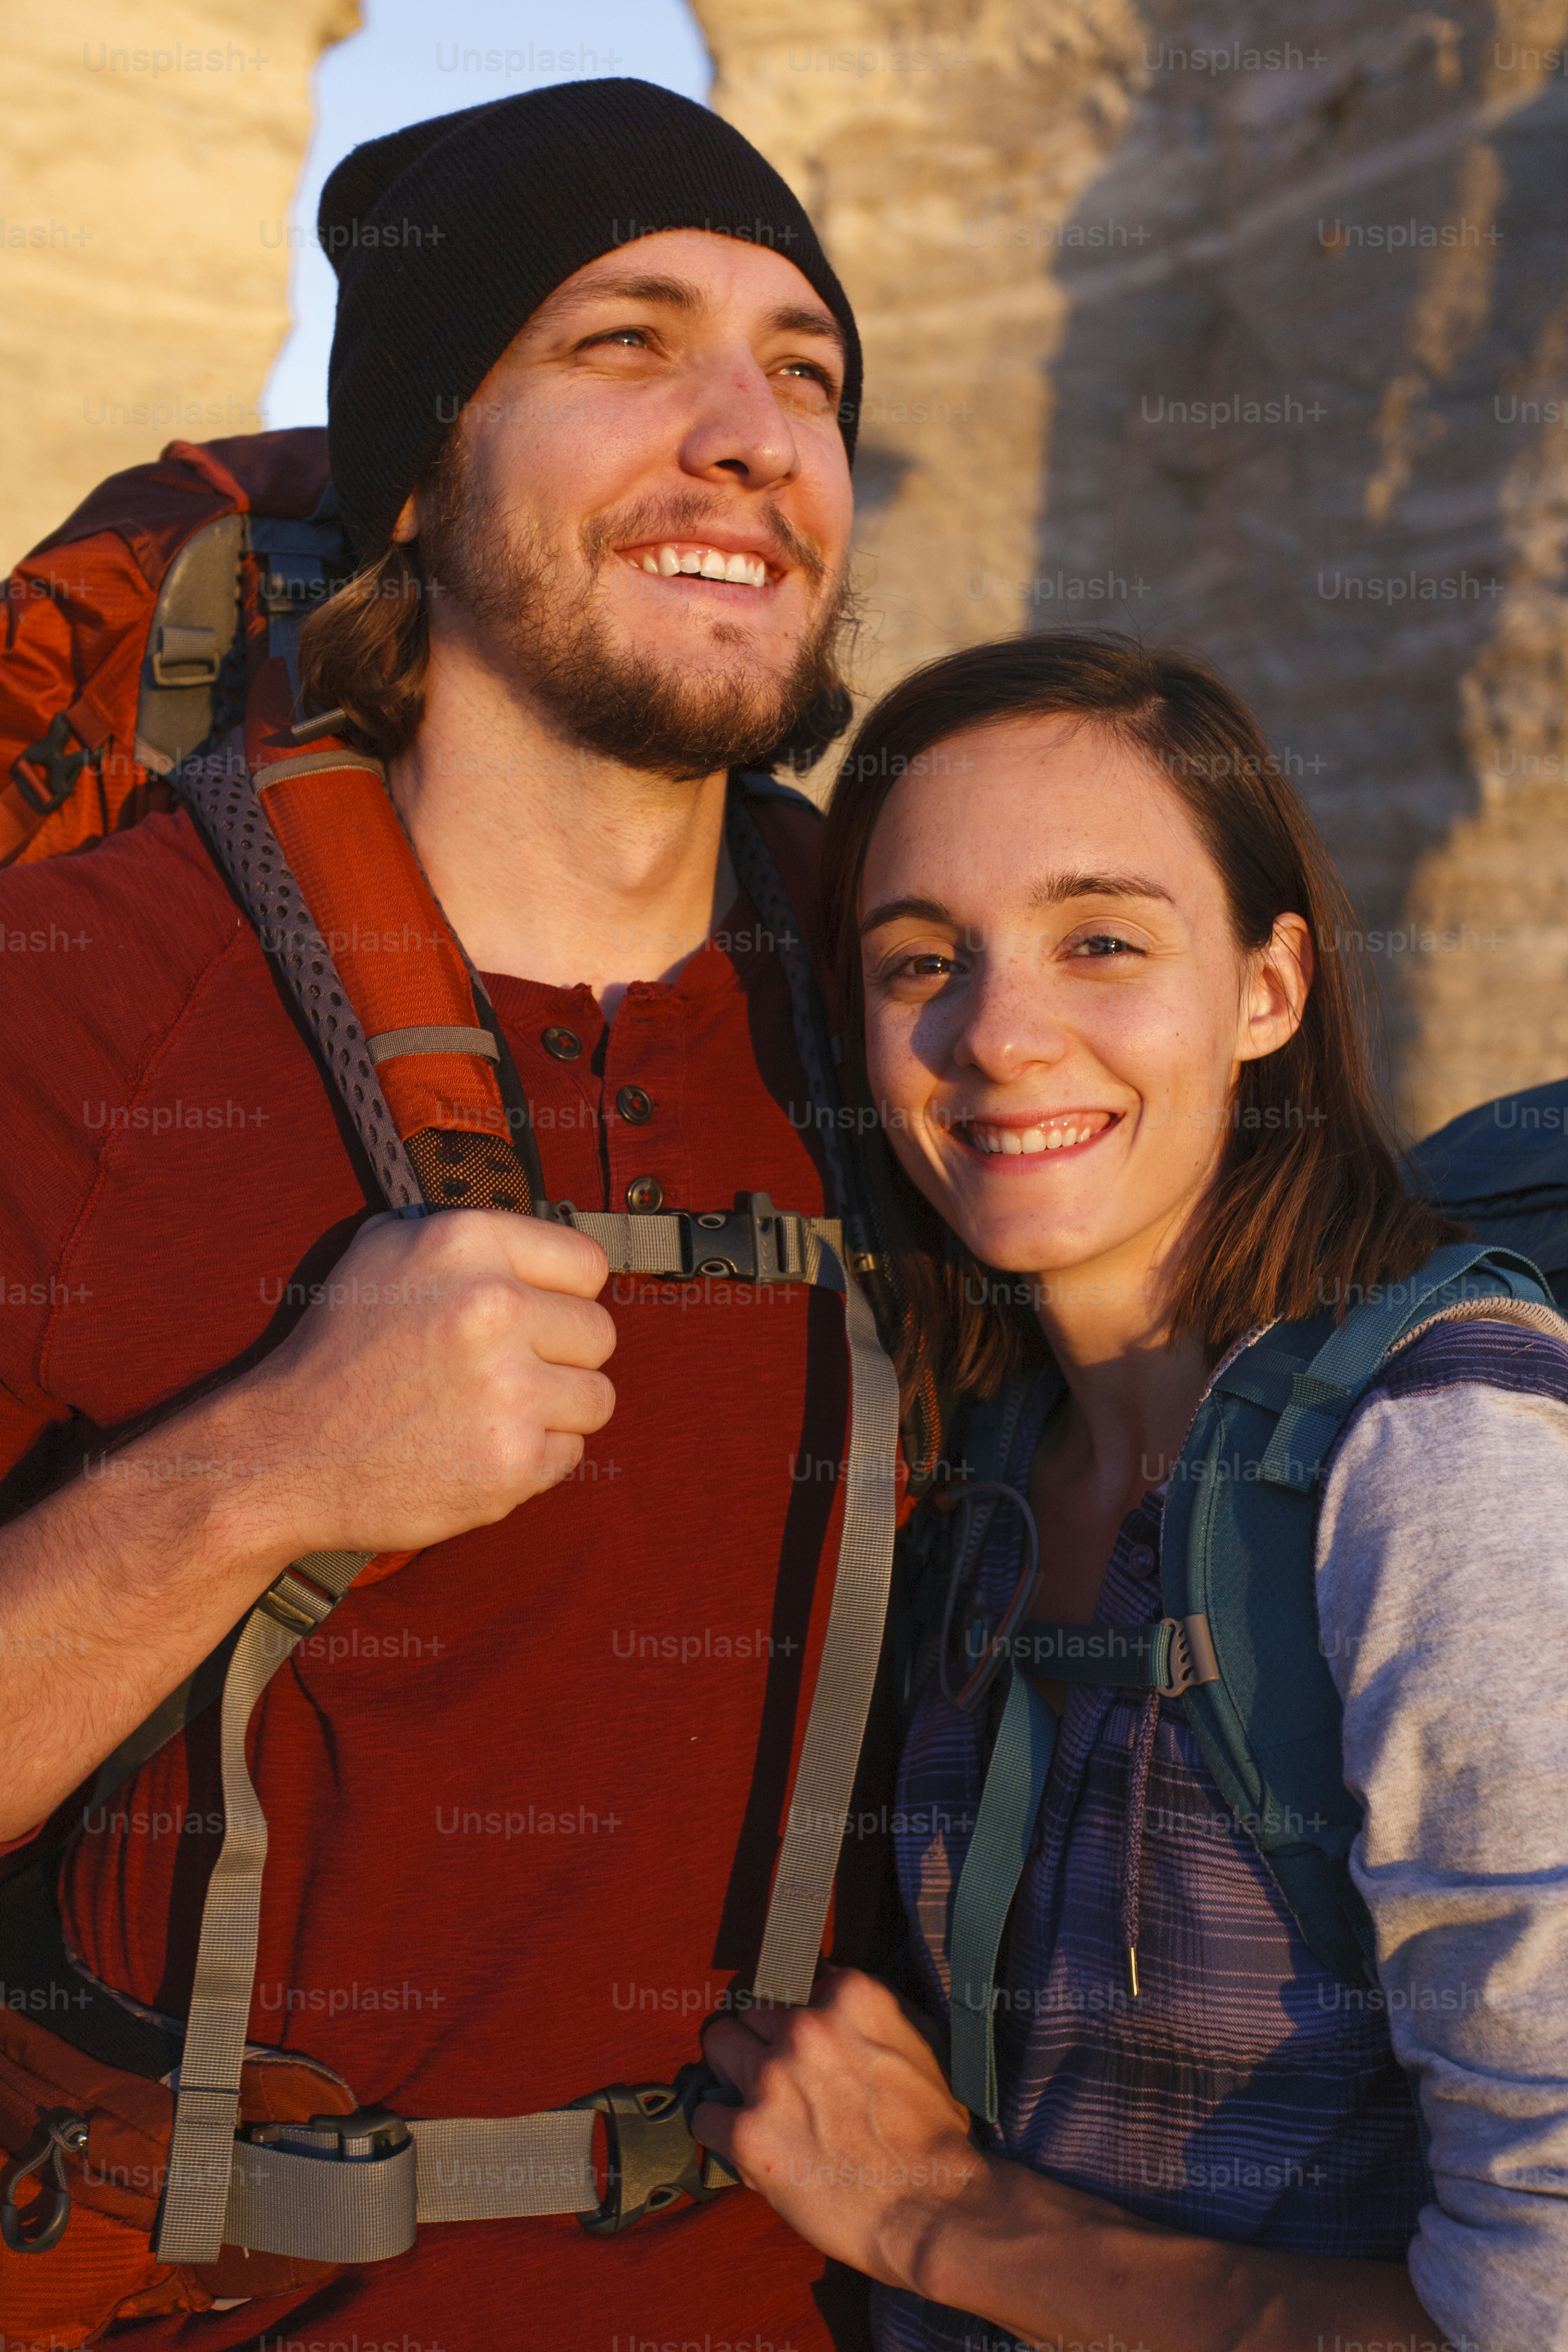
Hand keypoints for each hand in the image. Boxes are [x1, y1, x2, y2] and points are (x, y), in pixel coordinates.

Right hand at [234, 1209, 614, 1556]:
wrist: (285, 1452)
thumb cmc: (337, 1351)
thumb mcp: (380, 1252)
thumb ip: (464, 1235)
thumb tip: (536, 1242)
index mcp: (467, 1245)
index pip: (588, 1263)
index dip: (566, 1292)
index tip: (542, 1313)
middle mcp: (495, 1308)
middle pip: (599, 1333)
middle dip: (562, 1354)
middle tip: (510, 1370)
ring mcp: (508, 1390)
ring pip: (596, 1397)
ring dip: (556, 1409)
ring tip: (496, 1410)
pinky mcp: (512, 1462)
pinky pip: (570, 1454)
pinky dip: (534, 1458)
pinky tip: (479, 1448)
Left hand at [695, 1968, 986, 2289]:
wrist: (934, 2207)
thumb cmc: (934, 2131)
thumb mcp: (918, 2040)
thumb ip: (866, 2009)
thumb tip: (826, 1984)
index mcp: (848, 1995)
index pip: (792, 1978)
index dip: (797, 2012)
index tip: (801, 2037)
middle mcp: (804, 2028)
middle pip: (750, 2007)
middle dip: (762, 2037)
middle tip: (779, 2072)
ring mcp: (772, 2079)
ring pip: (717, 2043)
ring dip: (732, 2069)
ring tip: (757, 2098)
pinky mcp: (748, 2134)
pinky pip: (703, 2113)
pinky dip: (719, 2127)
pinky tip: (747, 2141)